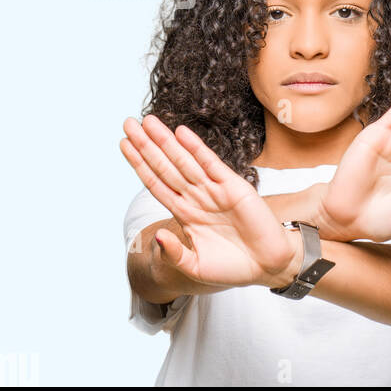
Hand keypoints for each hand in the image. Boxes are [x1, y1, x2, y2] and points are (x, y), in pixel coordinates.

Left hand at [120, 115, 298, 288]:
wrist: (268, 267)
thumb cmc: (232, 268)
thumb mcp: (195, 267)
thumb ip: (174, 253)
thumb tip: (157, 235)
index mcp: (185, 213)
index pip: (156, 183)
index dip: (139, 164)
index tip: (123, 145)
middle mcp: (197, 198)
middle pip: (166, 167)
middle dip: (146, 145)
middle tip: (128, 124)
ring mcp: (215, 191)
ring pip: (184, 162)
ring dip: (165, 142)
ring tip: (147, 122)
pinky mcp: (235, 187)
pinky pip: (212, 164)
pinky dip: (197, 148)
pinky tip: (181, 134)